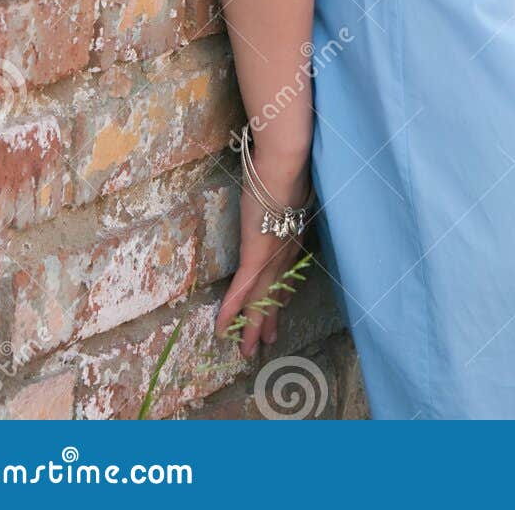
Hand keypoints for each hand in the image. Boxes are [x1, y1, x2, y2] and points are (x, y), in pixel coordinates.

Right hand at [215, 171, 312, 358]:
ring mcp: (271, 257)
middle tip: (266, 341)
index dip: (282, 293)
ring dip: (251, 326)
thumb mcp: (290, 188)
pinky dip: (231, 310)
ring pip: (259, 300)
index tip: (280, 305)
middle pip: (275, 293)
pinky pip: (241, 290)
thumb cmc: (287, 167)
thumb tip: (284, 193)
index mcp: (293, 237)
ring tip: (246, 350)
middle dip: (269, 318)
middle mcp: (285, 253)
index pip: (286, 273)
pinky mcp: (256, 257)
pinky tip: (221, 327)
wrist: (286, 165)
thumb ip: (286, 198)